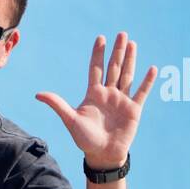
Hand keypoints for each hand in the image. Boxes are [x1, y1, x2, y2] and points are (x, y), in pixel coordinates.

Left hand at [35, 32, 156, 168]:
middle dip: (117, 51)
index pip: (96, 69)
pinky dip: (147, 81)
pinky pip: (141, 92)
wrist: (102, 154)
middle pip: (114, 67)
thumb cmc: (85, 139)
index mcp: (93, 94)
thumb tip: (38, 94)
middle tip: (122, 34)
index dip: (98, 54)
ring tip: (133, 44)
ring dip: (130, 60)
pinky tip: (152, 69)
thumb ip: (57, 104)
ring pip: (127, 75)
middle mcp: (108, 94)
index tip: (100, 38)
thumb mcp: (70, 119)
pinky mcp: (134, 109)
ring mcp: (122, 100)